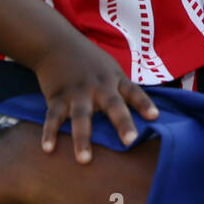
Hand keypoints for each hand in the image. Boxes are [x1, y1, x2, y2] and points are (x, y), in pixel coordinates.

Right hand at [32, 33, 159, 163]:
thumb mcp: (110, 68)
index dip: (144, 104)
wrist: (56, 43)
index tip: (155, 117)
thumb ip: (121, 89)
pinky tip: (48, 148)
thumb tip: (140, 115)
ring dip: (82, 138)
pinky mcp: (57, 96)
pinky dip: (50, 133)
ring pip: (81, 117)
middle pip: (112, 105)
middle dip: (122, 123)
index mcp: (114, 79)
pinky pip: (53, 117)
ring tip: (84, 160)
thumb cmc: (88, 61)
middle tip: (130, 141)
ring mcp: (77, 92)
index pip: (133, 92)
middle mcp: (98, 86)